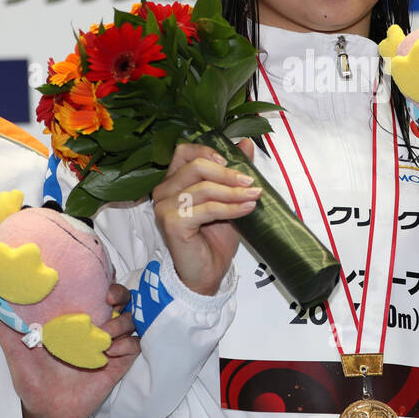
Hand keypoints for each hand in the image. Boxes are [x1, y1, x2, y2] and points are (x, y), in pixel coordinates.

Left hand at [0, 283, 139, 417]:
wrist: (45, 412)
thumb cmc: (32, 380)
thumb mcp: (16, 351)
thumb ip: (5, 328)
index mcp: (75, 319)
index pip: (96, 290)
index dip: (102, 279)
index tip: (96, 277)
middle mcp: (96, 328)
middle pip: (122, 300)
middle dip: (120, 293)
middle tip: (109, 298)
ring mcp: (109, 346)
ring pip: (131, 321)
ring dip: (122, 321)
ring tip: (105, 333)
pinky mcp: (118, 364)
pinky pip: (133, 347)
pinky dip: (126, 344)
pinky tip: (110, 351)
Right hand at [151, 140, 258, 295]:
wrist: (208, 273)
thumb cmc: (215, 238)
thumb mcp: (229, 199)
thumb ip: (234, 172)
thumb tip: (246, 143)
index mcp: (174, 181)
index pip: (184, 151)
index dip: (208, 151)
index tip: (232, 161)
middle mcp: (164, 191)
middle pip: (196, 166)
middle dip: (228, 173)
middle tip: (251, 181)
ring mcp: (165, 207)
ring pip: (204, 188)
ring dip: (234, 192)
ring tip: (254, 196)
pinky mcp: (172, 223)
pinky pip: (207, 208)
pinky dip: (231, 207)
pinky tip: (247, 208)